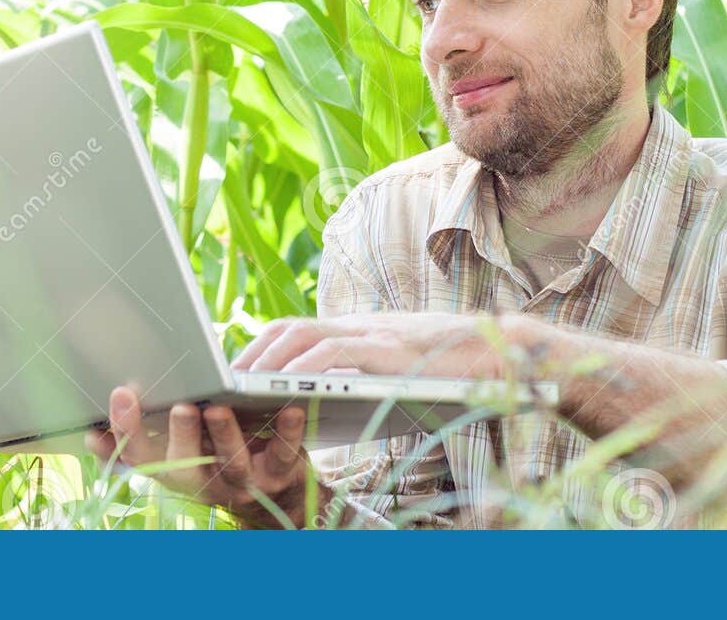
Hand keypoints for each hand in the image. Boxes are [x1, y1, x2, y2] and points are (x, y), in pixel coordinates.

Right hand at [84, 385, 321, 527]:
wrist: (275, 491)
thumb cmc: (217, 454)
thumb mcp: (177, 452)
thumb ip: (144, 438)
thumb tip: (93, 426)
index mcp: (172, 472)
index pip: (139, 457)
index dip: (126, 432)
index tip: (119, 395)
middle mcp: (203, 482)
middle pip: (184, 465)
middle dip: (178, 437)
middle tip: (179, 406)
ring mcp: (241, 480)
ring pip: (230, 462)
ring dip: (224, 435)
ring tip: (219, 408)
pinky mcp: (278, 471)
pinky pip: (282, 453)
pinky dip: (287, 431)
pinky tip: (289, 409)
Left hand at [233, 311, 521, 379]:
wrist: (505, 355)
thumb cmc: (457, 373)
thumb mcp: (402, 372)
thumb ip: (370, 376)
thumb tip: (336, 399)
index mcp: (361, 332)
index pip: (298, 329)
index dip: (263, 347)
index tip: (234, 370)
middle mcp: (362, 328)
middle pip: (290, 327)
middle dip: (252, 352)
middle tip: (221, 380)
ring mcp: (375, 336)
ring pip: (304, 335)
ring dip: (268, 360)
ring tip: (240, 385)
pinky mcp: (389, 352)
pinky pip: (335, 352)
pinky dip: (305, 367)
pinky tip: (286, 386)